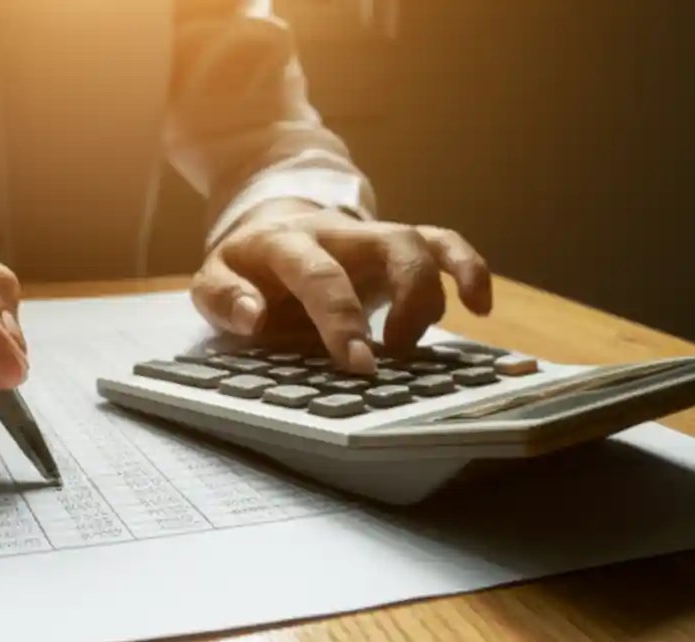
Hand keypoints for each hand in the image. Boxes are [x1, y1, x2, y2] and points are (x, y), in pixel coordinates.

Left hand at [191, 198, 491, 373]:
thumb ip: (224, 298)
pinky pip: (441, 242)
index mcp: (286, 242)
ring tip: (412, 346)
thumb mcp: (213, 280)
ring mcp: (370, 236)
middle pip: (390, 245)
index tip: (360, 364)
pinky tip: (480, 306)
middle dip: (406, 301)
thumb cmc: (246, 268)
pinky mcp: (396, 244)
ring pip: (421, 242)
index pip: (320, 274)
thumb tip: (252, 316)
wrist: (267, 224)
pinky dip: (467, 268)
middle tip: (392, 358)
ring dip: (432, 292)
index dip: (342, 318)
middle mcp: (337, 233)